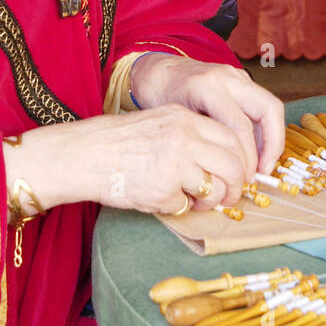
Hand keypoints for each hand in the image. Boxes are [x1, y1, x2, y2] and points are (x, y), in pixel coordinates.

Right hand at [2, 106, 251, 215]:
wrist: (84, 155)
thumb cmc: (119, 142)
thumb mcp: (159, 123)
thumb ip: (190, 136)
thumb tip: (225, 163)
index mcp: (184, 118)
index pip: (233, 138)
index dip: (242, 161)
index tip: (239, 175)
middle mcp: (184, 137)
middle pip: (234, 165)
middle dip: (235, 187)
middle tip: (228, 198)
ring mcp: (175, 163)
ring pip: (216, 188)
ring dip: (211, 201)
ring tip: (196, 201)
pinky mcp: (163, 189)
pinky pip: (186, 206)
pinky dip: (179, 208)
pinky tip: (163, 199)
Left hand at [129, 54, 284, 182]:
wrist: (156, 71)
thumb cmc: (159, 96)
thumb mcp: (174, 122)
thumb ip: (200, 141)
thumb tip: (222, 174)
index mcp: (207, 87)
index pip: (240, 125)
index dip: (248, 156)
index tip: (244, 178)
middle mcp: (227, 78)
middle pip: (269, 108)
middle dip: (273, 144)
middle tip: (263, 171)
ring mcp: (237, 76)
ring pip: (270, 107)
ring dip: (271, 138)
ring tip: (260, 165)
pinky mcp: (241, 81)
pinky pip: (261, 106)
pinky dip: (262, 130)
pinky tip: (253, 152)